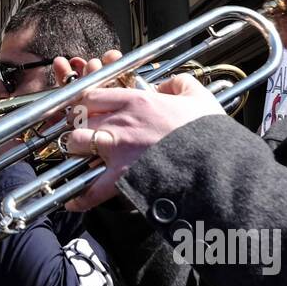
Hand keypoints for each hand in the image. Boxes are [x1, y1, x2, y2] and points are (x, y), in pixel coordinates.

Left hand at [58, 64, 224, 210]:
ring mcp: (116, 149)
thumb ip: (179, 84)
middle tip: (82, 129)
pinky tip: (72, 201)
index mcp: (136, 101)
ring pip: (76, 142)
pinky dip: (79, 197)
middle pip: (78, 116)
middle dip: (76, 122)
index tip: (85, 107)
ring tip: (79, 155)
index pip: (92, 94)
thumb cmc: (206, 132)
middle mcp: (120, 122)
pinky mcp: (120, 177)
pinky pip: (90, 188)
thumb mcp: (198, 96)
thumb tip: (167, 84)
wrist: (214, 163)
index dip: (84, 101)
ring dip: (75, 149)